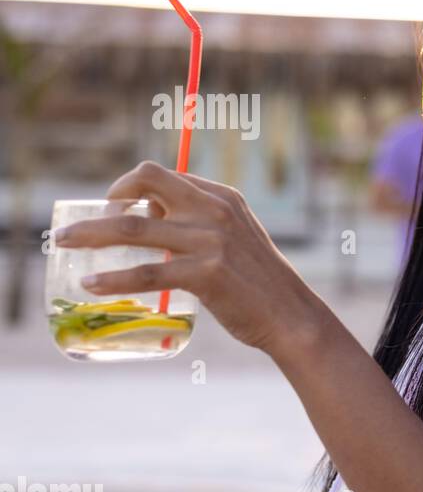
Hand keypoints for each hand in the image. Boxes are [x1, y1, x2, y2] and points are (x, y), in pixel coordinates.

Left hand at [53, 160, 327, 357]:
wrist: (290, 315)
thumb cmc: (258, 282)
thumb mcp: (234, 238)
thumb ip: (198, 225)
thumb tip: (150, 222)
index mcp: (221, 197)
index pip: (161, 176)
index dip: (128, 188)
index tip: (112, 208)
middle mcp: (214, 211)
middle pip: (144, 185)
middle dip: (104, 201)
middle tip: (79, 226)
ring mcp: (210, 241)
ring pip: (133, 229)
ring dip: (89, 235)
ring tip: (63, 244)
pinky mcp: (206, 274)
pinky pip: (146, 272)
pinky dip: (113, 279)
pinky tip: (92, 284)